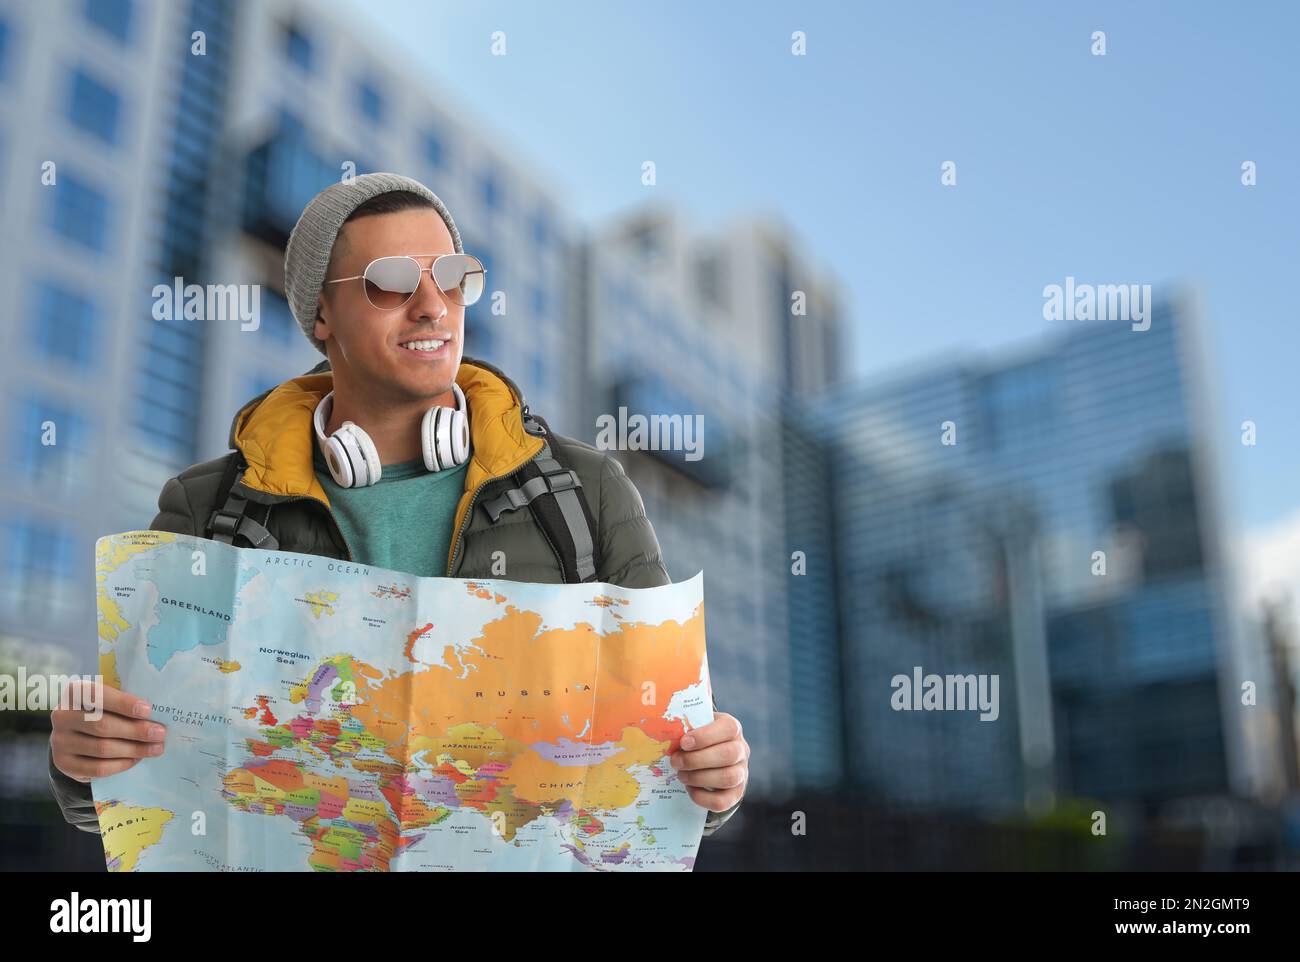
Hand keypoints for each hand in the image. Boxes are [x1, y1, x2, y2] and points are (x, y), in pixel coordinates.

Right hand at [50, 680, 166, 782]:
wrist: (74, 736)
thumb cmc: (100, 711)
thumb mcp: (108, 701)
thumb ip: (124, 703)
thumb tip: (155, 716)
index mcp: (74, 693)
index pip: (97, 695)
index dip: (123, 703)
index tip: (148, 710)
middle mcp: (61, 716)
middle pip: (102, 725)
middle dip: (136, 730)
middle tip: (160, 733)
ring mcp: (59, 742)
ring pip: (102, 749)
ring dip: (134, 749)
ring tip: (155, 748)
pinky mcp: (64, 764)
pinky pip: (97, 768)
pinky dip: (121, 764)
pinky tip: (137, 759)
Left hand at [671, 712, 748, 813]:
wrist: (708, 759)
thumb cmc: (697, 740)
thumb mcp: (694, 729)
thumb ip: (684, 729)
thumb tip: (663, 733)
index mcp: (732, 728)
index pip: (728, 728)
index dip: (705, 736)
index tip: (683, 743)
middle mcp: (741, 750)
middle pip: (728, 755)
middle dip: (697, 760)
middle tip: (676, 762)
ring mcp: (741, 773)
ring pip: (728, 778)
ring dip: (699, 778)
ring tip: (681, 776)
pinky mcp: (735, 794)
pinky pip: (723, 801)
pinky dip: (702, 797)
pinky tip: (689, 789)